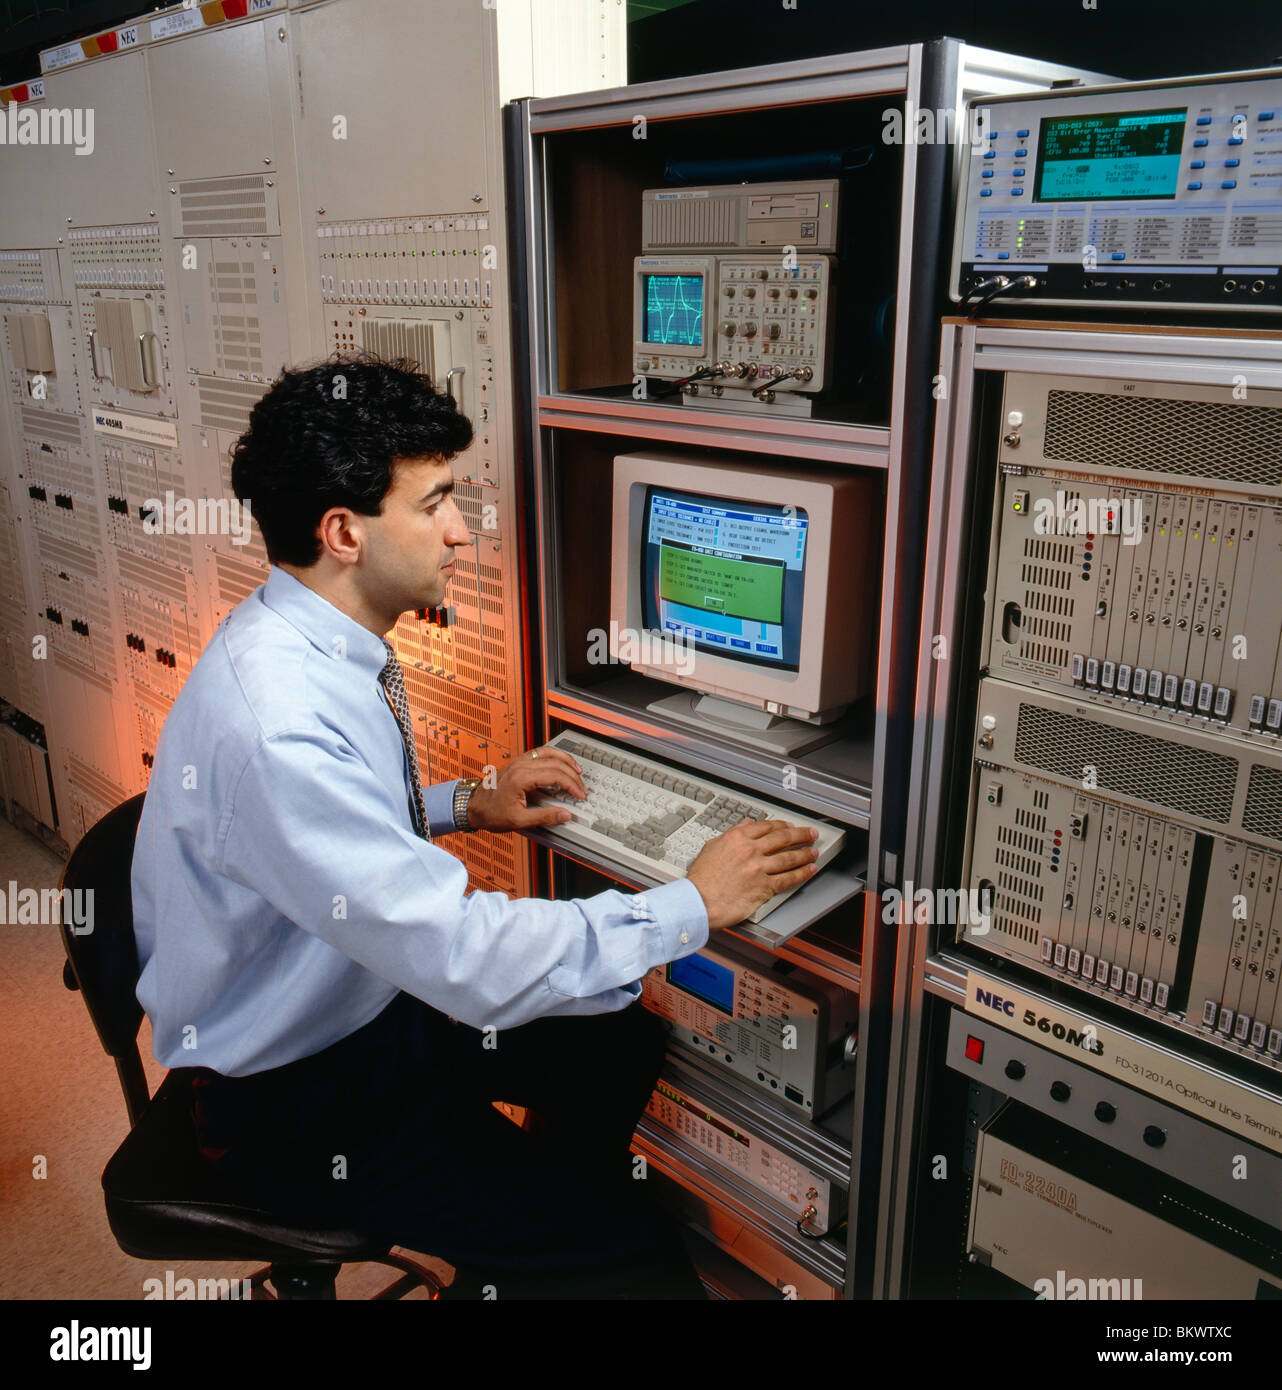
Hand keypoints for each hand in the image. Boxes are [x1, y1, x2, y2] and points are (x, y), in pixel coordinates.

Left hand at [464, 746, 587, 832]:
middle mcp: (520, 766)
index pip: (555, 775)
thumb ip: (545, 817)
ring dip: (565, 760)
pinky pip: (539, 752)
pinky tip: (560, 762)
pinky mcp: (517, 763)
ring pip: (548, 752)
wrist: (473, 807)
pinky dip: (553, 755)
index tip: (579, 795)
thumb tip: (565, 815)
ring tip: (577, 770)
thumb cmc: (491, 813)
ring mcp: (518, 762)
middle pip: (555, 763)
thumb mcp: (519, 821)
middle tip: (581, 789)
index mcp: (521, 778)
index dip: (571, 785)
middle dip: (572, 776)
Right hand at [685, 820, 819, 929]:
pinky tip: (809, 870)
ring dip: (804, 854)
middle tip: (810, 834)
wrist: (699, 901)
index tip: (789, 827)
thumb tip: (744, 826)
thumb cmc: (701, 879)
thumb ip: (730, 835)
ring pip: (789, 857)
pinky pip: (788, 878)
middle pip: (782, 838)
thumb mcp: (711, 847)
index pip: (766, 827)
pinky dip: (802, 873)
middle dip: (800, 835)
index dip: (781, 826)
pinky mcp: (764, 887)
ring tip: (813, 851)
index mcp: (737, 838)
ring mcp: (759, 868)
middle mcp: (750, 850)